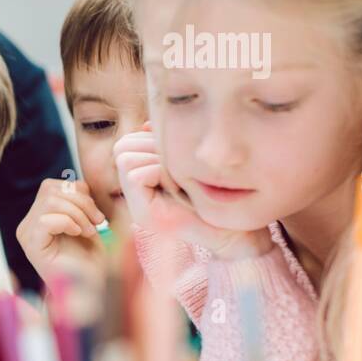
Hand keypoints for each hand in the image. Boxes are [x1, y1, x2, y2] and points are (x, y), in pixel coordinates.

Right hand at [16, 177, 105, 288]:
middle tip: (97, 222)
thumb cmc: (92, 259)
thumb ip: (83, 201)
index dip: (77, 192)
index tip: (96, 214)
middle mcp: (28, 224)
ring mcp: (27, 234)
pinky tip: (78, 235)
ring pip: (49, 202)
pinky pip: (46, 220)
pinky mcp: (31, 245)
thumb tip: (80, 182)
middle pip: (50, 190)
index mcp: (39, 216)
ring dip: (78, 214)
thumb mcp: (90, 222)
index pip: (52, 186)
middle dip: (81, 202)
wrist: (92, 289)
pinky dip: (68, 223)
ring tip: (89, 231)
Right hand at [113, 124, 271, 259]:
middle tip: (178, 164)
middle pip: (122, 148)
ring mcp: (138, 208)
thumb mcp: (190, 164)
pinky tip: (180, 183)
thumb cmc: (222, 196)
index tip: (177, 155)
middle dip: (150, 147)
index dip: (148, 140)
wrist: (239, 235)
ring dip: (154, 159)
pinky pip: (136, 175)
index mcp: (144, 183)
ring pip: (125, 157)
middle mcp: (135, 196)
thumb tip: (148, 125)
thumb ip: (166, 148)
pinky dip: (159, 171)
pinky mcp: (146, 216)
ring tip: (179, 175)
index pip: (127, 144)